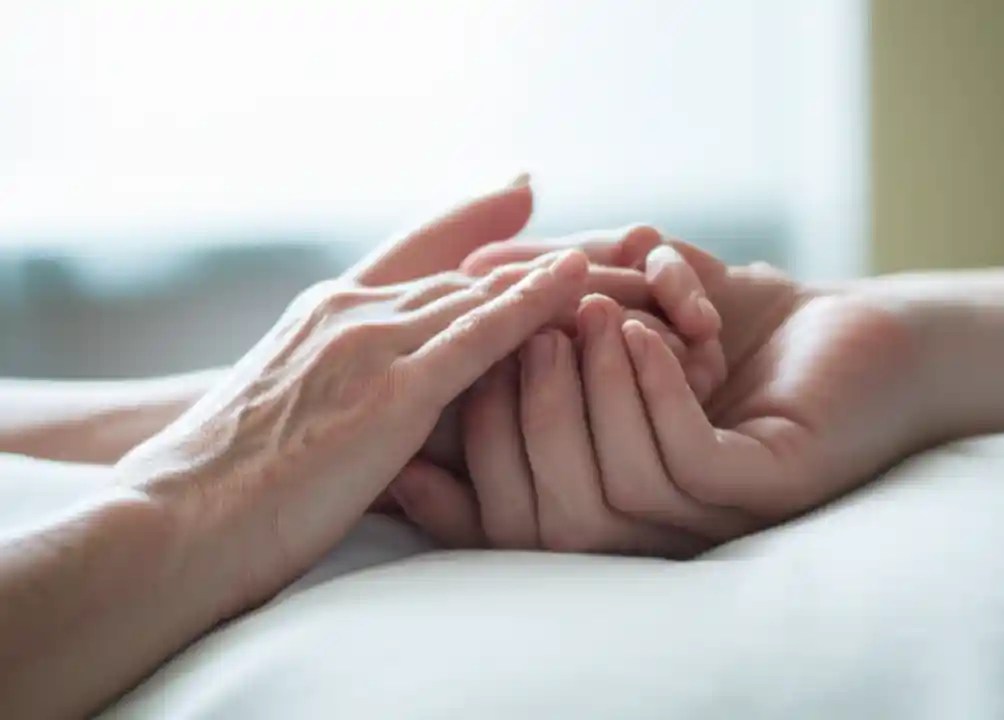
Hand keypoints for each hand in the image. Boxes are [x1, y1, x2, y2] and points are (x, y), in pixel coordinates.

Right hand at [116, 196, 594, 614]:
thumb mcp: (287, 411)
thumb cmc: (229, 483)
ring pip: (481, 294)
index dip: (474, 224)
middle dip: (536, 265)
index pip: (419, 255)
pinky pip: (480, 336)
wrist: (178, 520)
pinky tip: (577, 286)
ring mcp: (373, 344)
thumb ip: (343, 384)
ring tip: (616, 262)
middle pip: (466, 274)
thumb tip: (390, 402)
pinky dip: (533, 305)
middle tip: (609, 246)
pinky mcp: (393, 392)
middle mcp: (353, 310)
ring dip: (552, 280)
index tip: (522, 196)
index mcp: (326, 310)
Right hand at [457, 231, 927, 546]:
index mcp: (611, 496)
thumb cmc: (737, 314)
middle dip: (526, 421)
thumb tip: (462, 281)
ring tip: (592, 315)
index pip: (511, 514)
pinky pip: (687, 462)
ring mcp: (712, 517)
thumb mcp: (627, 288)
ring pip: (618, 490)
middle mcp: (655, 526)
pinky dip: (654, 394)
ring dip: (594, 395)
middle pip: (552, 519)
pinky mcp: (768, 489)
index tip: (454, 369)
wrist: (857, 327)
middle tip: (528, 333)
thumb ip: (550, 294)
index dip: (473, 451)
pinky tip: (648, 335)